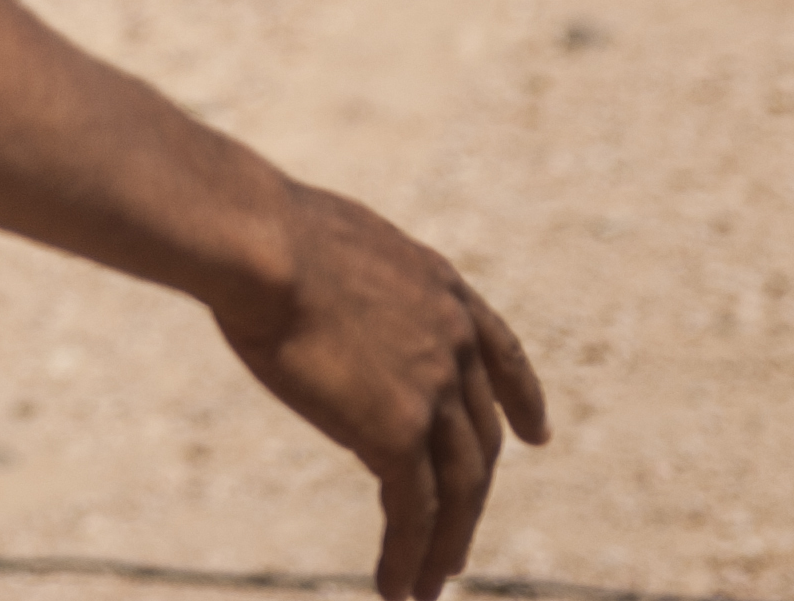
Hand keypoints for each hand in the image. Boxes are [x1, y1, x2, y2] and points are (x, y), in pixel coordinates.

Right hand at [213, 183, 549, 600]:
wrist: (256, 241)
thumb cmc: (257, 227)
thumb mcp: (327, 243)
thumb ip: (348, 282)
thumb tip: (316, 295)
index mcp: (441, 288)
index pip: (503, 353)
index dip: (522, 398)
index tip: (537, 435)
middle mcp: (453, 341)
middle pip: (479, 438)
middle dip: (473, 495)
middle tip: (459, 539)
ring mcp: (432, 389)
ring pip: (460, 488)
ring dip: (444, 544)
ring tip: (429, 585)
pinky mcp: (396, 432)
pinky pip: (416, 511)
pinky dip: (411, 555)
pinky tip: (398, 587)